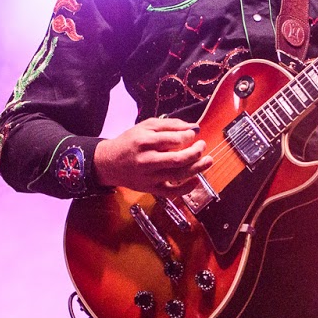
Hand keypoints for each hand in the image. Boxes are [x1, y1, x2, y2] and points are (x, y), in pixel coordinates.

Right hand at [94, 117, 212, 195]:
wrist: (109, 162)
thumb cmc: (129, 142)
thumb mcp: (145, 126)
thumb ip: (169, 125)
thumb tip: (192, 126)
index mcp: (144, 142)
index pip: (172, 140)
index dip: (188, 136)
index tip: (193, 133)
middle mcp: (146, 160)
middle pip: (177, 159)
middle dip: (195, 152)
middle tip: (202, 145)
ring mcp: (149, 177)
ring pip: (178, 175)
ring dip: (197, 168)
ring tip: (208, 160)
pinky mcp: (150, 188)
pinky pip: (171, 192)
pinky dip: (186, 188)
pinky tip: (196, 180)